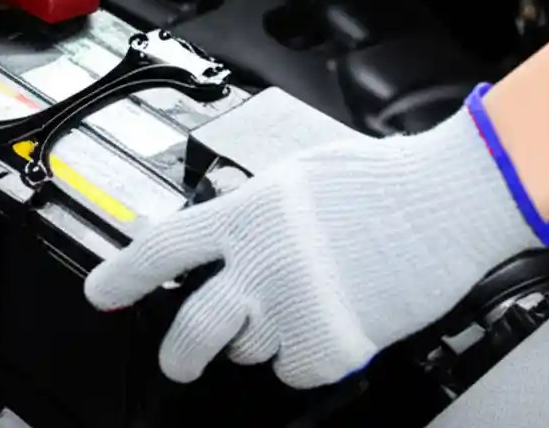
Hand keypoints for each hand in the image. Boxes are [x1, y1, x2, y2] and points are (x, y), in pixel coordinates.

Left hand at [84, 100, 548, 387]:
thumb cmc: (381, 180)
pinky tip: (327, 323)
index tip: (101, 294)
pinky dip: (303, 358)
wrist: (448, 201)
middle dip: (177, 354)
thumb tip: (220, 216)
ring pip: (246, 351)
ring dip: (258, 340)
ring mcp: (295, 308)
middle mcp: (262, 264)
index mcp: (247, 215)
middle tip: (178, 359)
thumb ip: (250, 204)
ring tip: (297, 307)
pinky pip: (293, 372)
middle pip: (190, 328)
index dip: (121, 276)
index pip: (161, 250)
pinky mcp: (330, 345)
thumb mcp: (295, 176)